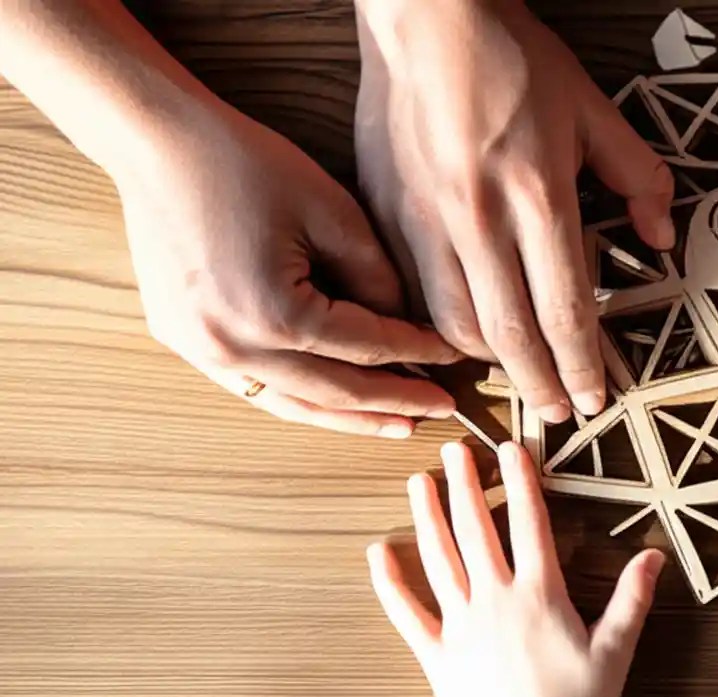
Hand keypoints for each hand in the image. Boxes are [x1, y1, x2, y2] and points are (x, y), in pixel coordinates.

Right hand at [115, 107, 459, 437]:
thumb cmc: (245, 164)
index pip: (368, 348)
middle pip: (334, 392)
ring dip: (348, 417)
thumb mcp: (332, 211)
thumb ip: (377, 277)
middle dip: (394, 402)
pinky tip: (335, 403)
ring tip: (398, 424)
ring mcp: (201, 351)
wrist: (157, 144)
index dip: (418, 354)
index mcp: (276, 314)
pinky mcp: (183, 342)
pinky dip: (302, 398)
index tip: (455, 358)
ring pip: (292, 404)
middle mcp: (233, 347)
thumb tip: (406, 324)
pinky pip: (256, 386)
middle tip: (440, 410)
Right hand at [354, 0, 673, 423]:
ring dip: (490, 364)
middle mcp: (477, 219)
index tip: (595, 398)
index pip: (564, 310)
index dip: (583, 366)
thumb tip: (660, 236)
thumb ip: (637, 177)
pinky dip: (439, 326)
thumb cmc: (510, 58)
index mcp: (536, 194)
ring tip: (517, 377)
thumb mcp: (594, 110)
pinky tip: (462, 333)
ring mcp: (425, 220)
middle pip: (510, 335)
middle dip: (539, 385)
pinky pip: (413, 293)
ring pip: (453, 325)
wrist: (427, 18)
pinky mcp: (387, 214)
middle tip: (557, 414)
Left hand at [367, 442, 665, 696]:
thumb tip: (653, 557)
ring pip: (440, 558)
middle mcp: (495, 601)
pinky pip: (407, 614)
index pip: (529, 523)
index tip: (512, 448)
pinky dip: (390, 583)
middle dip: (465, 485)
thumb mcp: (615, 653)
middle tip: (454, 449)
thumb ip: (632, 600)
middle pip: (477, 529)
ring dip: (427, 516)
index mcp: (539, 595)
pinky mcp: (437, 655)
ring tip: (418, 482)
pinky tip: (377, 553)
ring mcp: (461, 626)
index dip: (521, 481)